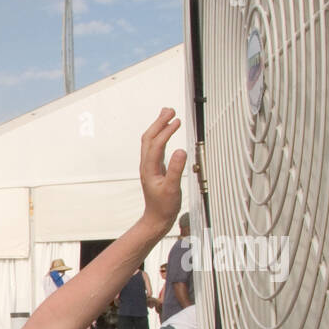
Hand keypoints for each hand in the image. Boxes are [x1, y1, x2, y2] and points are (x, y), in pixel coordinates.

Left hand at [139, 108, 187, 238]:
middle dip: (158, 123)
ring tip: (169, 114)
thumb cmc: (164, 206)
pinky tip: (167, 132)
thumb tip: (181, 151)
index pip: (156, 145)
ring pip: (150, 142)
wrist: (156, 219)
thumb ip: (177, 170)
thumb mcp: (173, 189)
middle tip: (170, 110)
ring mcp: (150, 166)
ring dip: (158, 127)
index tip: (177, 120)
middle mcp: (147, 165)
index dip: (166, 131)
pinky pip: (155, 147)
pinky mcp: (155, 168)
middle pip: (149, 139)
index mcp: (149, 169)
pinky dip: (161, 136)